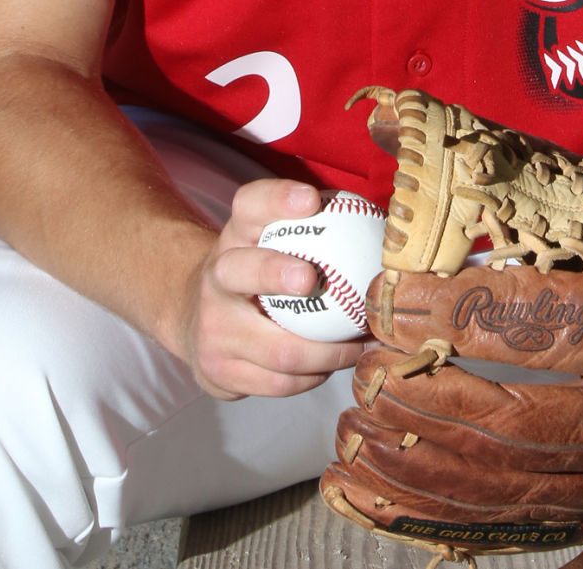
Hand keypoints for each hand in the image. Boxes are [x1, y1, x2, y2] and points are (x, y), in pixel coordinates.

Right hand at [182, 177, 365, 400]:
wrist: (197, 317)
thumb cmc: (258, 271)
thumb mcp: (271, 241)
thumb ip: (316, 230)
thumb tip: (384, 232)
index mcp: (236, 235)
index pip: (250, 204)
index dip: (277, 199)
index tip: (311, 200)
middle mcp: (217, 278)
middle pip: (239, 271)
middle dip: (275, 273)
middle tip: (312, 278)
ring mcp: (213, 329)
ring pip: (275, 348)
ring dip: (328, 351)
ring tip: (360, 344)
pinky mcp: (218, 373)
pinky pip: (279, 383)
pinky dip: (314, 376)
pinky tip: (334, 365)